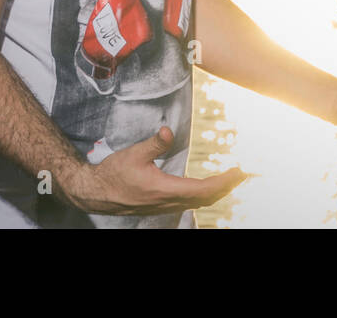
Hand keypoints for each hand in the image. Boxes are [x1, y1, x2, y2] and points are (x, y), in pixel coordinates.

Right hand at [58, 126, 246, 216]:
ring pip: (197, 204)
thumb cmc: (113, 173)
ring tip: (230, 180)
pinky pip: (188, 204)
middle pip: (205, 199)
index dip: (223, 181)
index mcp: (164, 189)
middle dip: (226, 187)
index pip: (203, 189)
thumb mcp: (133, 154)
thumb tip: (168, 131)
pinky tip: (206, 188)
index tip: (238, 171)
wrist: (94, 193)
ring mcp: (163, 206)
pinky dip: (203, 196)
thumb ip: (154, 143)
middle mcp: (167, 201)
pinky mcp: (159, 206)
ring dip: (216, 193)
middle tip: (242, 175)